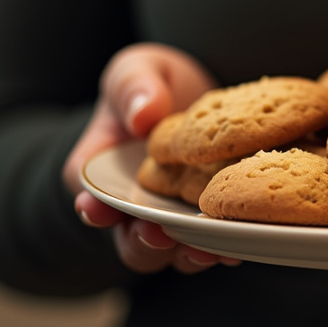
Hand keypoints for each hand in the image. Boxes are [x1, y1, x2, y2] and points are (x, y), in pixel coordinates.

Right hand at [61, 43, 237, 273]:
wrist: (201, 97)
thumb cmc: (156, 85)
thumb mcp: (138, 71)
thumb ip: (134, 88)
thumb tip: (144, 114)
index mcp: (104, 170)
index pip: (89, 195)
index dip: (92, 208)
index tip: (96, 211)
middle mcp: (134, 205)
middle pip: (129, 239)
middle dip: (142, 243)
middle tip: (158, 235)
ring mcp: (172, 218)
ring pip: (172, 252)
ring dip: (186, 254)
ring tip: (206, 249)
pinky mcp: (208, 221)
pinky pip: (212, 244)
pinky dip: (223, 247)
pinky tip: (239, 242)